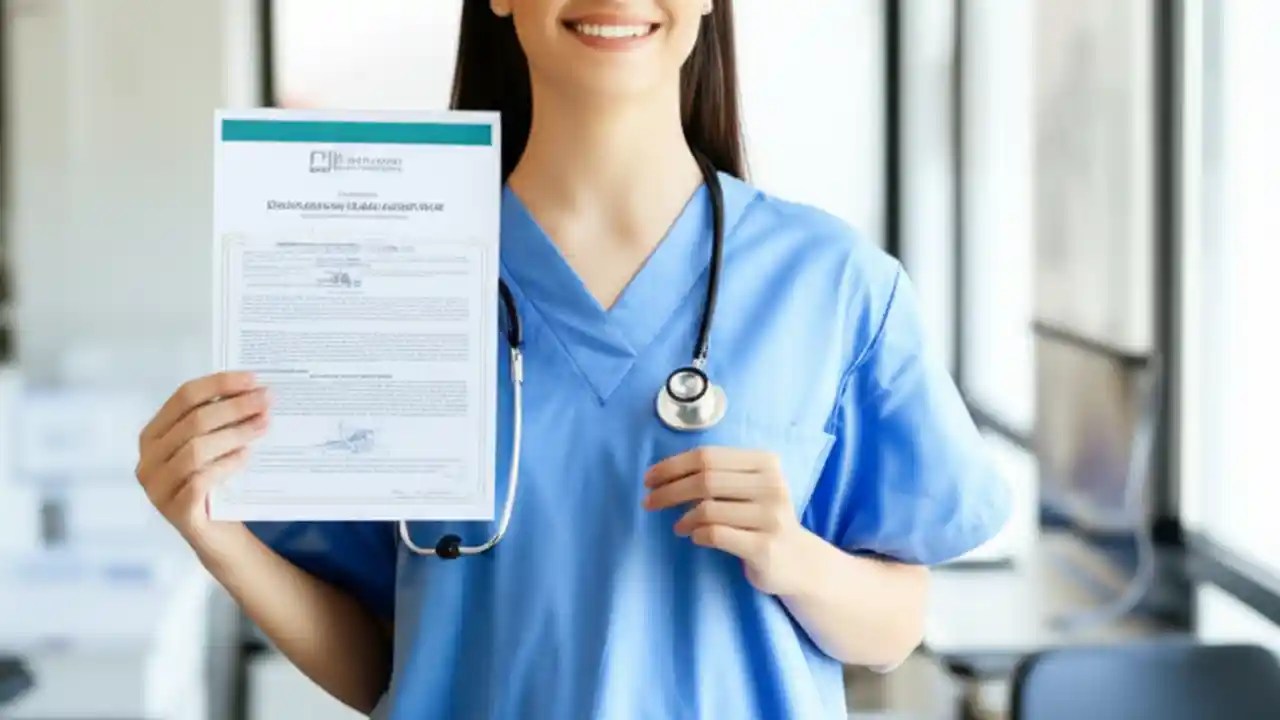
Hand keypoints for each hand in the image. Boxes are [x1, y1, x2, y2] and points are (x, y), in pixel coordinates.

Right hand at [135, 371, 270, 549]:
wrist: (218, 534)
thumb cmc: (215, 483)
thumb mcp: (213, 447)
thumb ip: (219, 420)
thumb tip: (254, 390)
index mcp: (154, 435)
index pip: (183, 397)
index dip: (219, 384)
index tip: (253, 379)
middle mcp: (148, 459)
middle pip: (194, 421)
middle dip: (235, 407)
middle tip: (267, 401)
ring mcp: (157, 487)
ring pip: (197, 449)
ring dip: (235, 433)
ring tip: (263, 426)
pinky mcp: (176, 511)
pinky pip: (201, 480)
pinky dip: (226, 465)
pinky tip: (246, 457)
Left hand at [643, 446, 811, 595]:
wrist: (799, 560)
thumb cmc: (762, 518)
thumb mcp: (750, 488)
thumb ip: (719, 475)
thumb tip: (664, 474)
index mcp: (765, 462)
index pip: (708, 456)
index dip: (672, 466)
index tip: (649, 478)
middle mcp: (771, 485)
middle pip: (705, 480)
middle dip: (669, 490)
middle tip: (649, 501)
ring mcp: (770, 517)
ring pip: (708, 509)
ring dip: (683, 518)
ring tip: (678, 526)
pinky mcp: (764, 547)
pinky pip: (716, 535)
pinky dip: (698, 535)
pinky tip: (695, 538)